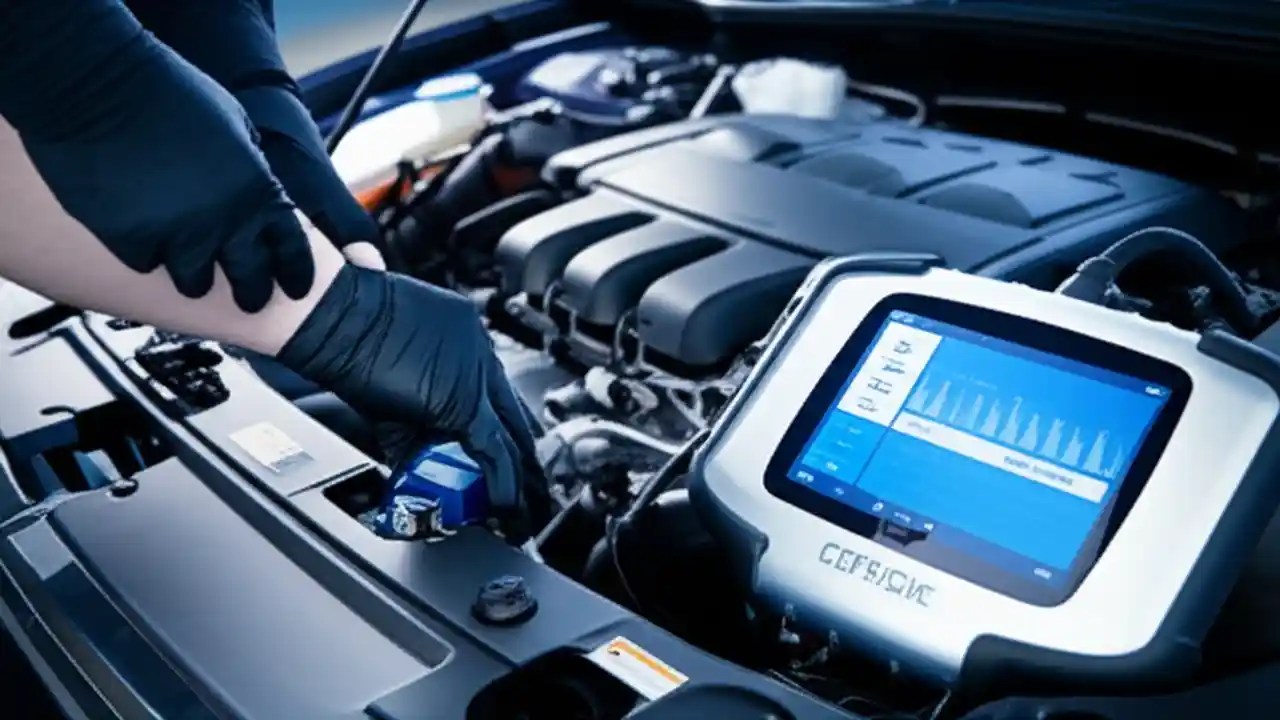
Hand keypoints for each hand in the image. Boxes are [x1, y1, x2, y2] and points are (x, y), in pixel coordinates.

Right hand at [15, 25, 312, 311]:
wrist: (98, 88)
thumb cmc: (167, 92)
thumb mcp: (235, 123)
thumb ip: (251, 167)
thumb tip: (257, 190)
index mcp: (258, 191)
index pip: (291, 250)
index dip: (295, 273)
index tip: (293, 287)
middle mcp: (226, 222)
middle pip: (250, 282)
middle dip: (252, 294)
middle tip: (249, 298)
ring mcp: (178, 237)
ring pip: (196, 282)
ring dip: (193, 273)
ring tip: (185, 257)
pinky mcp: (133, 243)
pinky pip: (146, 263)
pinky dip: (145, 251)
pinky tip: (138, 225)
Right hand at [278, 264, 547, 536]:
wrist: (332, 314)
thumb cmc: (344, 329)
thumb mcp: (390, 372)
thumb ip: (409, 416)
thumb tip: (408, 457)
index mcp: (465, 334)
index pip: (497, 391)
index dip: (508, 426)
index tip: (515, 450)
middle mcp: (478, 351)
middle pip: (513, 414)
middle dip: (526, 454)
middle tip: (535, 486)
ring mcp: (475, 373)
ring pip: (511, 436)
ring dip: (521, 476)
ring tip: (527, 507)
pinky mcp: (463, 403)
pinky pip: (494, 451)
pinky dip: (503, 484)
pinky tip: (507, 505)